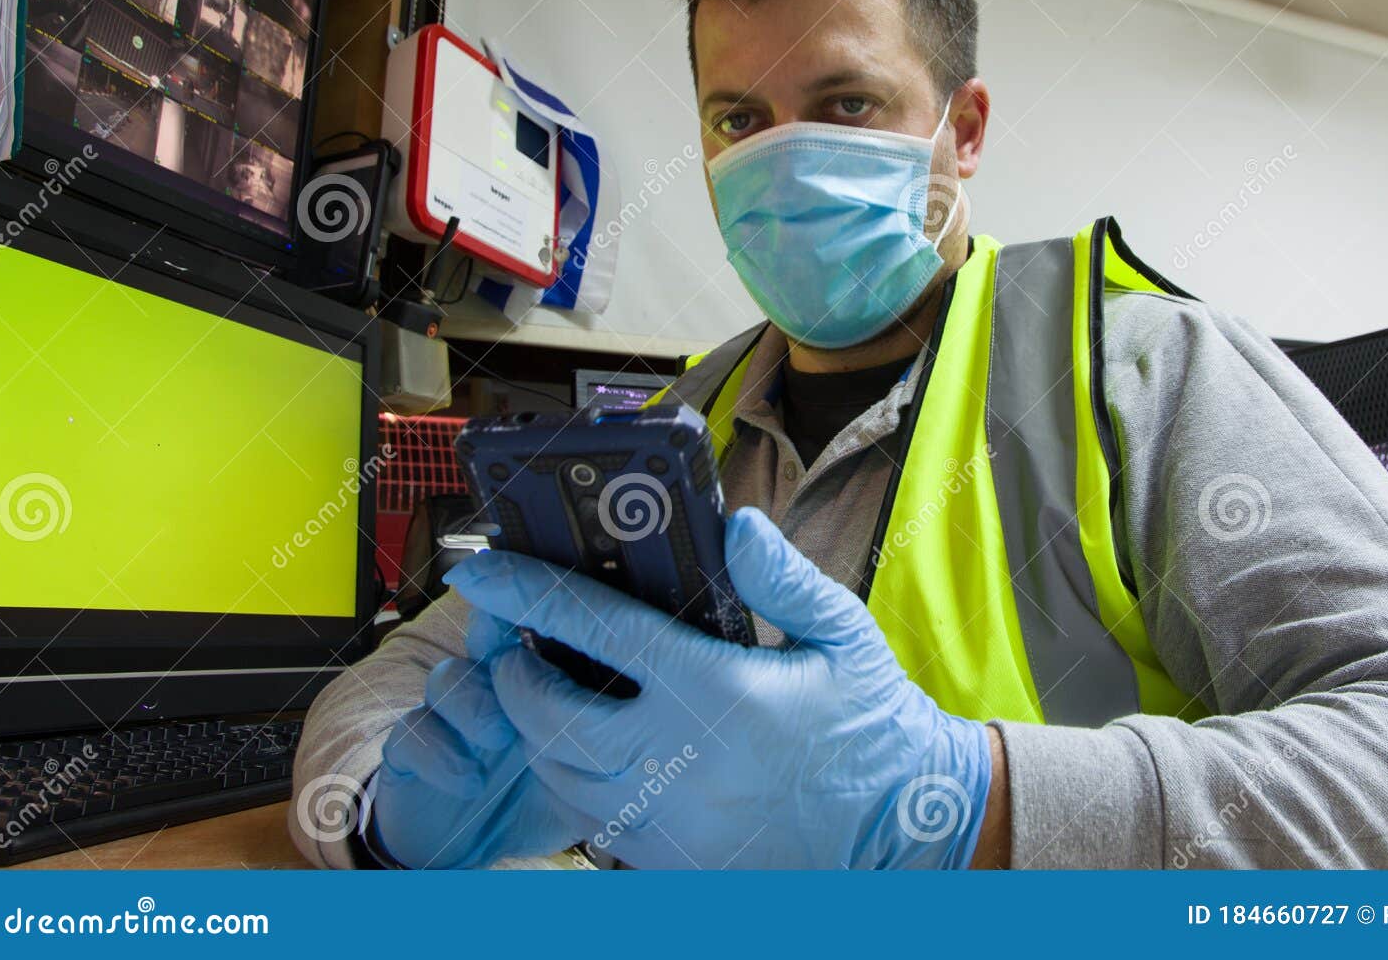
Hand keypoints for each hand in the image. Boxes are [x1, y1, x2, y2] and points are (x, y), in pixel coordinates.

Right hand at [370, 609, 593, 867]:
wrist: (471, 849)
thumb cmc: (538, 797)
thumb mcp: (587, 768)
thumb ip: (611, 736)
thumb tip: (666, 713)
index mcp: (538, 676)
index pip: (536, 618)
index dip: (536, 595)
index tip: (544, 591)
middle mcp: (492, 684)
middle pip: (487, 632)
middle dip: (497, 633)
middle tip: (513, 651)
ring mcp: (450, 716)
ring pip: (449, 679)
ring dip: (474, 701)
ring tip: (499, 735)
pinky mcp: (412, 754)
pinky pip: (413, 735)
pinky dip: (440, 754)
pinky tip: (469, 779)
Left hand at [446, 507, 990, 868]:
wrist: (905, 832)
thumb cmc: (873, 724)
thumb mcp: (843, 634)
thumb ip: (782, 576)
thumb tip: (735, 523)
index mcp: (715, 693)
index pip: (594, 631)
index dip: (529, 594)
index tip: (483, 570)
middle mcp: (678, 761)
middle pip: (548, 716)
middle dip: (513, 676)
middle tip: (514, 646)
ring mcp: (669, 823)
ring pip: (559, 776)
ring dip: (536, 731)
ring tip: (543, 694)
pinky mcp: (673, 864)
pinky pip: (592, 823)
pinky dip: (576, 782)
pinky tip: (595, 752)